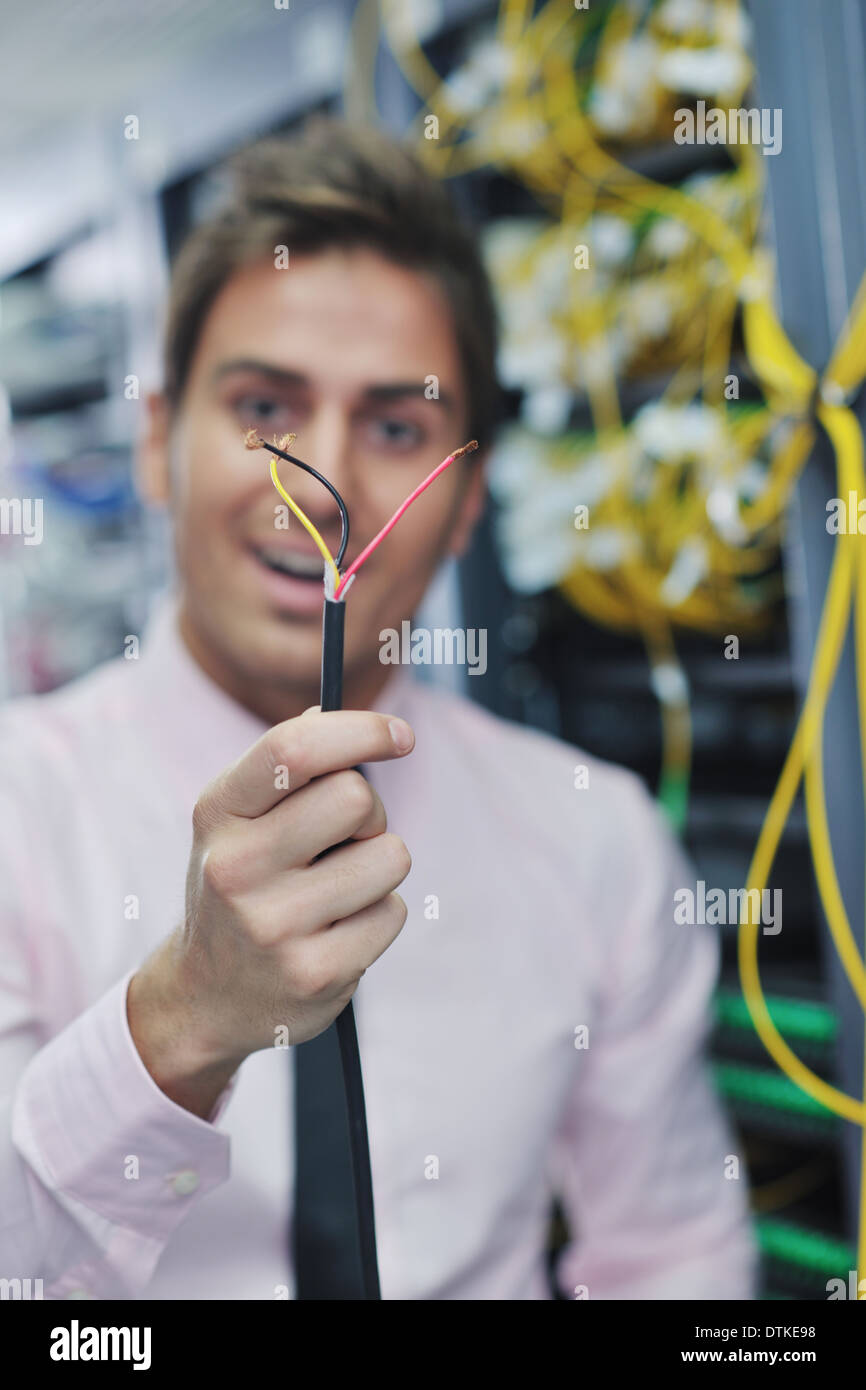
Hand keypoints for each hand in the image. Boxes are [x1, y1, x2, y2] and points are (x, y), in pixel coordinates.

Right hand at [128, 708, 413, 1116]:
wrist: (205, 997)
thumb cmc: (240, 885)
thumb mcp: (237, 821)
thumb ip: (284, 767)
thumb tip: (331, 714)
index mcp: (217, 813)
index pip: (294, 749)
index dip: (360, 730)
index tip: (401, 736)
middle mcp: (236, 868)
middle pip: (356, 798)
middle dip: (370, 813)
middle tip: (347, 839)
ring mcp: (274, 926)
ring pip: (390, 857)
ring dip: (379, 866)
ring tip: (338, 889)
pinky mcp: (315, 973)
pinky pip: (393, 913)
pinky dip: (379, 915)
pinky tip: (338, 931)